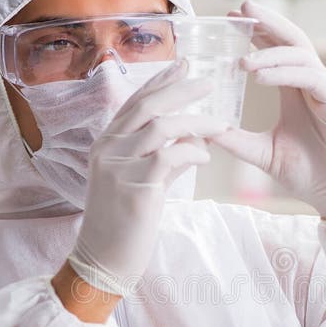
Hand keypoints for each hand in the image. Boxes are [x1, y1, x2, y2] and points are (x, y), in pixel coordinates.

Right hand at [68, 60, 222, 296]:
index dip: (159, 82)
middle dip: (180, 89)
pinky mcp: (134, 188)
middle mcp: (108, 150)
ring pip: (161, 128)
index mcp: (106, 145)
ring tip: (221, 124)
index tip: (182, 64)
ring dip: (196, 122)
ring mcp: (118, 167)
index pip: (134, 103)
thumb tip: (192, 144)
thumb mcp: (141, 185)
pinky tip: (206, 155)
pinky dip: (192, 151)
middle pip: (147, 105)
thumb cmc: (123, 226)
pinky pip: (169, 157)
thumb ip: (162, 161)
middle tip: (208, 81)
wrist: (104, 261)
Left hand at [212, 1, 325, 219]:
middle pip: (291, 41)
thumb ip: (238, 141)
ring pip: (301, 55)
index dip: (256, 33)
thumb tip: (205, 131)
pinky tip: (260, 75)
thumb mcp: (264, 155)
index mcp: (295, 91)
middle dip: (267, 22)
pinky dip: (285, 73)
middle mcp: (312, 85)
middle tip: (239, 9)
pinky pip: (312, 78)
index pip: (276, 50)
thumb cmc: (309, 175)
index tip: (230, 19)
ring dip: (270, 52)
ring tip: (242, 59)